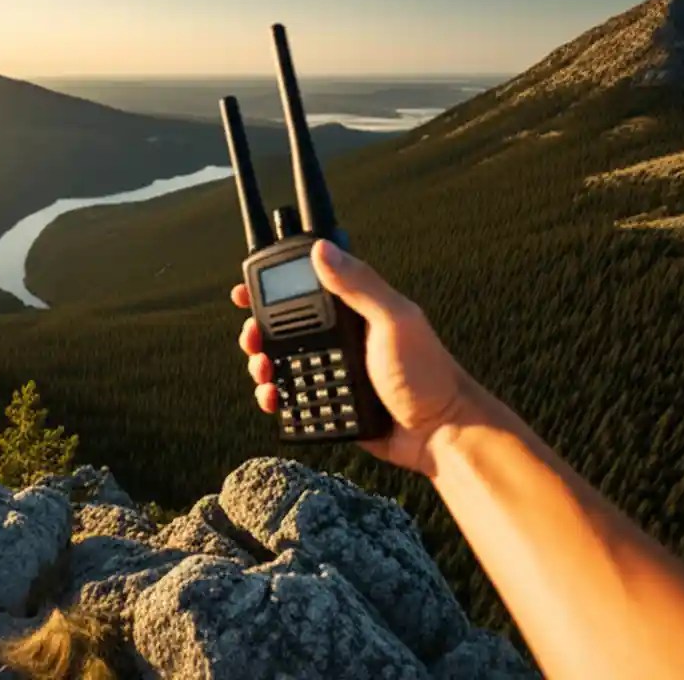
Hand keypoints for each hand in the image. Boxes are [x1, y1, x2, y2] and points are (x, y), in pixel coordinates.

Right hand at [231, 239, 479, 474]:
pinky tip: (272, 398)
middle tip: (251, 339)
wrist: (439, 433)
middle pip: (283, 327)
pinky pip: (293, 397)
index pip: (306, 288)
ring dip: (262, 364)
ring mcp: (335, 370)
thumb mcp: (396, 320)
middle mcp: (341, 337)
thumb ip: (360, 285)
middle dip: (258, 331)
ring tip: (262, 370)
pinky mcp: (332, 403)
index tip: (243, 290)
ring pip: (282, 362)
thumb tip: (322, 249)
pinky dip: (275, 396)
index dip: (271, 288)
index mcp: (356, 311)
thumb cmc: (428, 373)